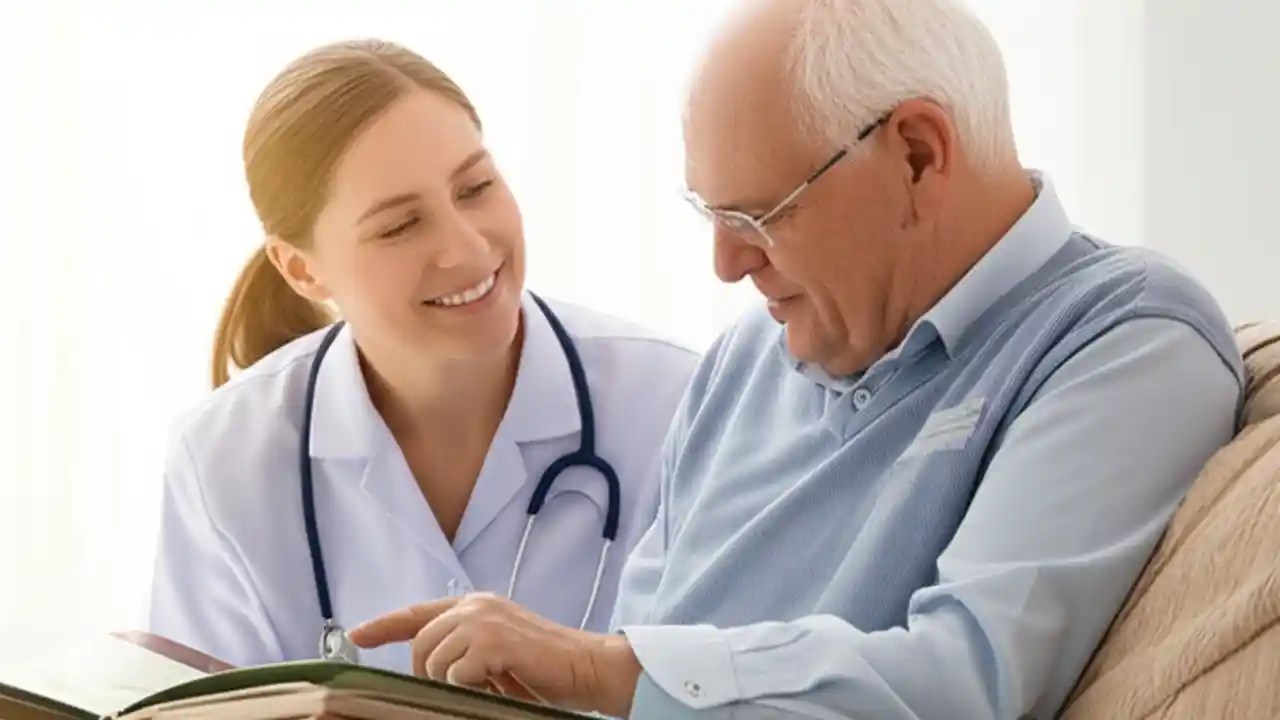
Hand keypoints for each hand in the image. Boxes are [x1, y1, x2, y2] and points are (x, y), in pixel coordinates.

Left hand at [348, 593, 641, 716]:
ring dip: (451, 684)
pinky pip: (454, 673)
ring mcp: (483, 620)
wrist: (587, 667)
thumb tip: (429, 668)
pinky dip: (468, 688)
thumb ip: (465, 648)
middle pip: (421, 643)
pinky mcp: (491, 640)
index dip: (384, 625)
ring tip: (485, 688)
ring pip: (433, 660)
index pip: (418, 612)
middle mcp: (475, 606)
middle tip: (458, 691)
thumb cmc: (545, 668)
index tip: (357, 636)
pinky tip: (496, 686)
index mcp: (476, 605)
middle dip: (427, 675)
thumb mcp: (497, 651)